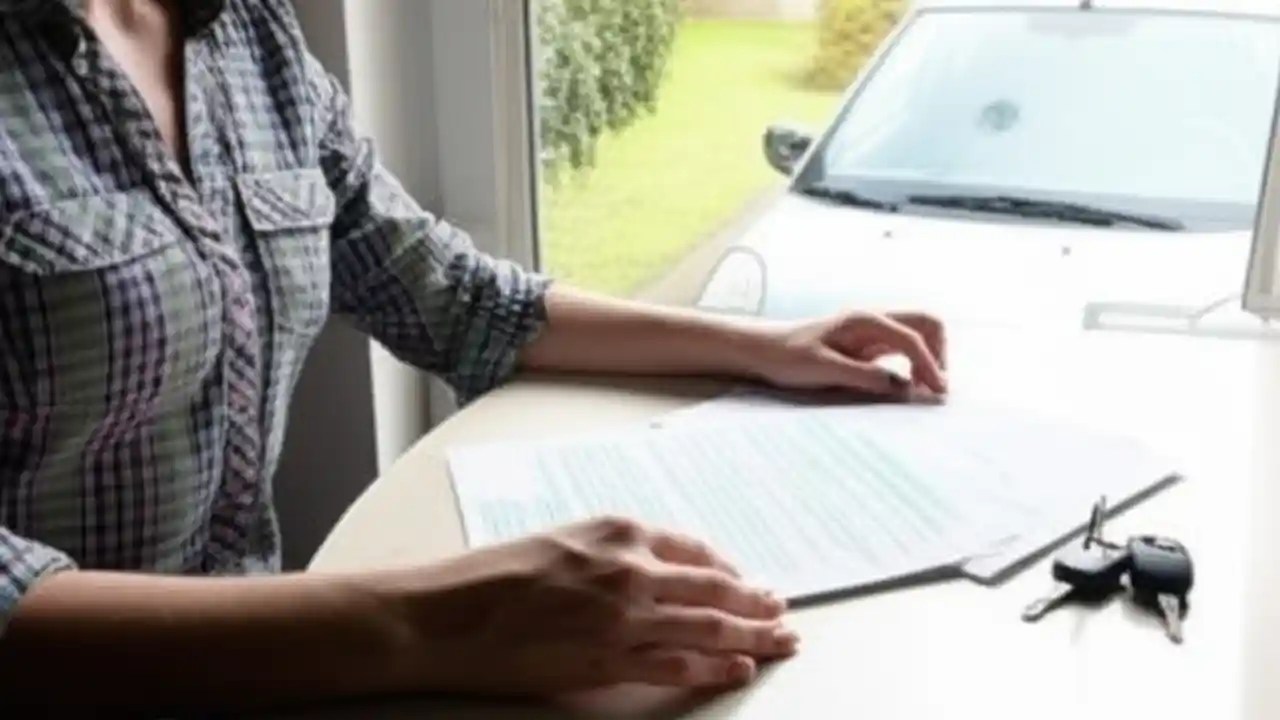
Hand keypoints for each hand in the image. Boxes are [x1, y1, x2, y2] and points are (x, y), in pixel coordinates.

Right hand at [387, 517, 795, 695]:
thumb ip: (611, 552)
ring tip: (782, 640)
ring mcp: (624, 617)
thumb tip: (649, 571)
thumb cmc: (492, 576)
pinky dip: (715, 668)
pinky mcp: (610, 660)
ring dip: (753, 635)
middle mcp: (631, 569)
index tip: (746, 580)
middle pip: (715, 587)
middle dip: (757, 602)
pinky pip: (679, 665)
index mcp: (618, 531)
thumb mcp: (561, 540)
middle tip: (783, 611)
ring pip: (709, 625)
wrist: (447, 614)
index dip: (729, 568)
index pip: (694, 550)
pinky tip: (740, 670)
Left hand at [754, 311, 947, 398]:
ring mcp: (872, 331)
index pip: (912, 338)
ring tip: (926, 389)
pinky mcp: (868, 345)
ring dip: (931, 356)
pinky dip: (916, 363)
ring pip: (919, 333)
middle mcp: (873, 320)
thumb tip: (904, 386)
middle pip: (927, 323)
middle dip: (939, 352)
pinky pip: (904, 347)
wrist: (764, 350)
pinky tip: (909, 385)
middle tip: (935, 388)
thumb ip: (863, 376)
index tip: (935, 393)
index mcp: (863, 320)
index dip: (929, 365)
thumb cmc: (787, 357)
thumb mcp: (822, 369)